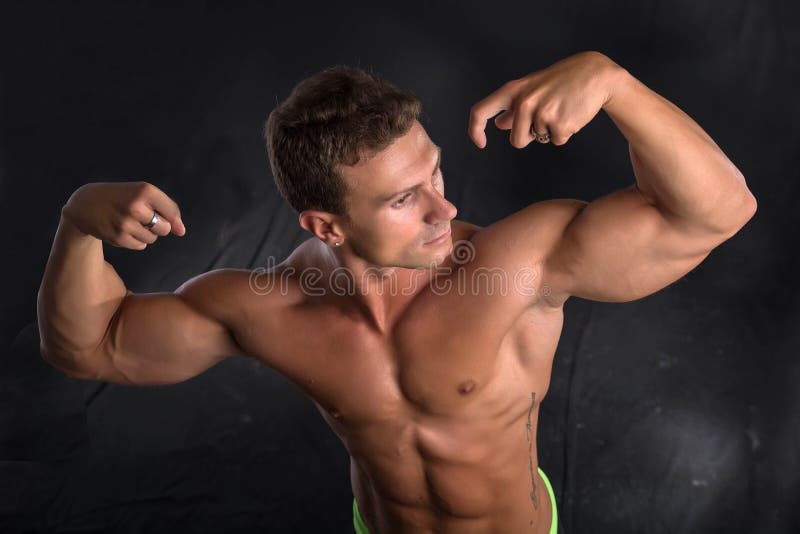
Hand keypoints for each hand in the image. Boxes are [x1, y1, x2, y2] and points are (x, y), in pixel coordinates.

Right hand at [62, 181, 185, 249]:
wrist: (84, 204)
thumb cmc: (120, 197)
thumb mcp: (142, 193)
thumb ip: (167, 209)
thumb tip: (182, 231)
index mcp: (145, 191)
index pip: (172, 211)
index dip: (171, 217)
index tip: (160, 214)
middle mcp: (136, 206)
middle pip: (165, 229)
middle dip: (158, 226)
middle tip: (142, 217)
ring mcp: (126, 223)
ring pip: (152, 239)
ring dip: (146, 234)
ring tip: (130, 222)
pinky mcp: (118, 237)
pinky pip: (140, 246)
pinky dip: (135, 240)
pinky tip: (123, 229)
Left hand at [468, 50, 624, 147]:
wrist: (595, 74)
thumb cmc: (561, 81)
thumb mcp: (533, 87)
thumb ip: (513, 106)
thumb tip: (498, 124)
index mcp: (513, 90)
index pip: (480, 111)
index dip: (475, 131)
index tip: (481, 143)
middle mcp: (524, 102)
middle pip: (516, 141)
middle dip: (529, 137)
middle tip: (546, 116)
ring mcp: (542, 113)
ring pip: (539, 140)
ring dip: (549, 131)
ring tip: (561, 109)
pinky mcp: (560, 125)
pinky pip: (556, 141)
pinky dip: (564, 133)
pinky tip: (571, 114)